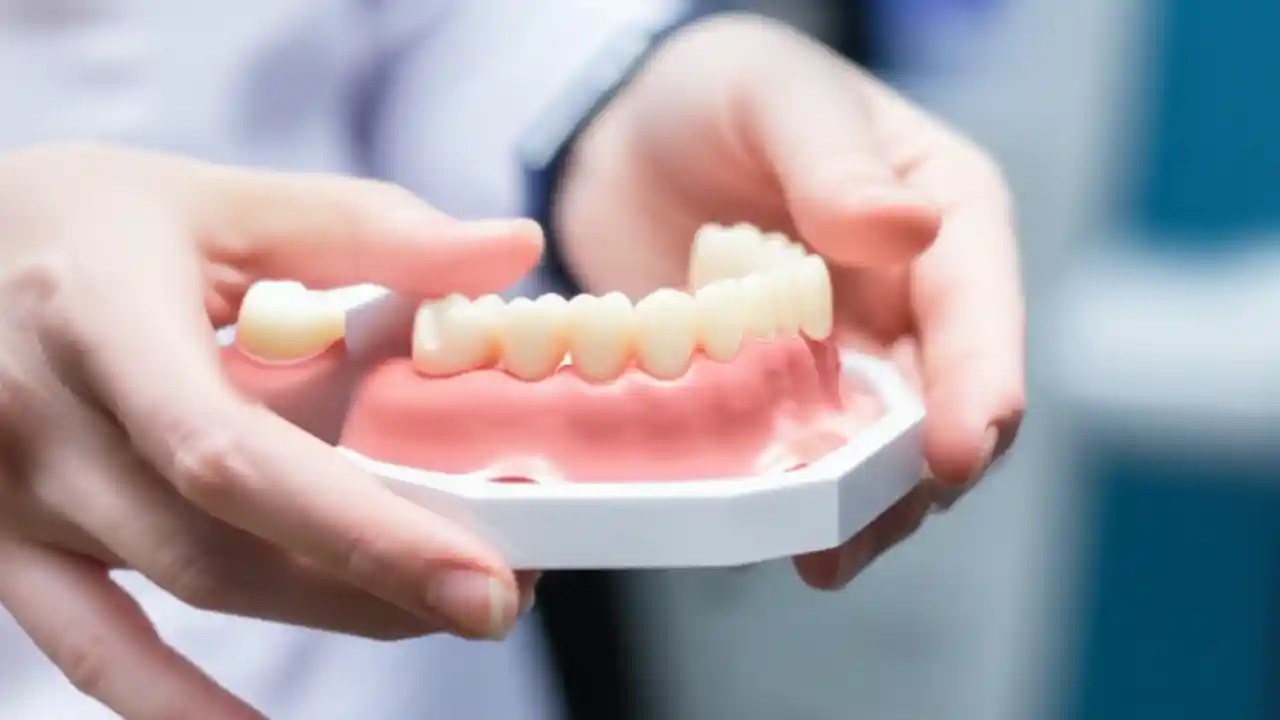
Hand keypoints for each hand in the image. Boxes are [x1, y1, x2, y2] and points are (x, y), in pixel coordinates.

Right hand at [0, 143, 542, 717]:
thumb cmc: (86, 215)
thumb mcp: (218, 201)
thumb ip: (369, 228)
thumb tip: (511, 247)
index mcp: (99, 315)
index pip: (235, 453)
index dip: (363, 527)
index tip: (481, 574)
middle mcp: (42, 421)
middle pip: (226, 546)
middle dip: (376, 584)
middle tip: (498, 594)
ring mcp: (13, 498)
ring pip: (189, 591)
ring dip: (326, 611)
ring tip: (436, 606)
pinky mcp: (7, 544)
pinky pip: (89, 645)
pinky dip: (171, 702)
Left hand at [554, 14, 1024, 587]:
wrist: (630, 136)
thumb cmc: (721, 93)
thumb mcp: (778, 99)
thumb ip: (835, 164)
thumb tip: (910, 229)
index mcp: (946, 220)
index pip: (981, 313)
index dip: (979, 389)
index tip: (955, 451)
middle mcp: (912, 300)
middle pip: (940, 407)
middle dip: (913, 478)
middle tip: (862, 527)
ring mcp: (848, 354)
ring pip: (875, 451)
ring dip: (855, 507)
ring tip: (817, 553)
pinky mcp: (782, 390)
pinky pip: (798, 454)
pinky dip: (786, 493)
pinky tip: (760, 526)